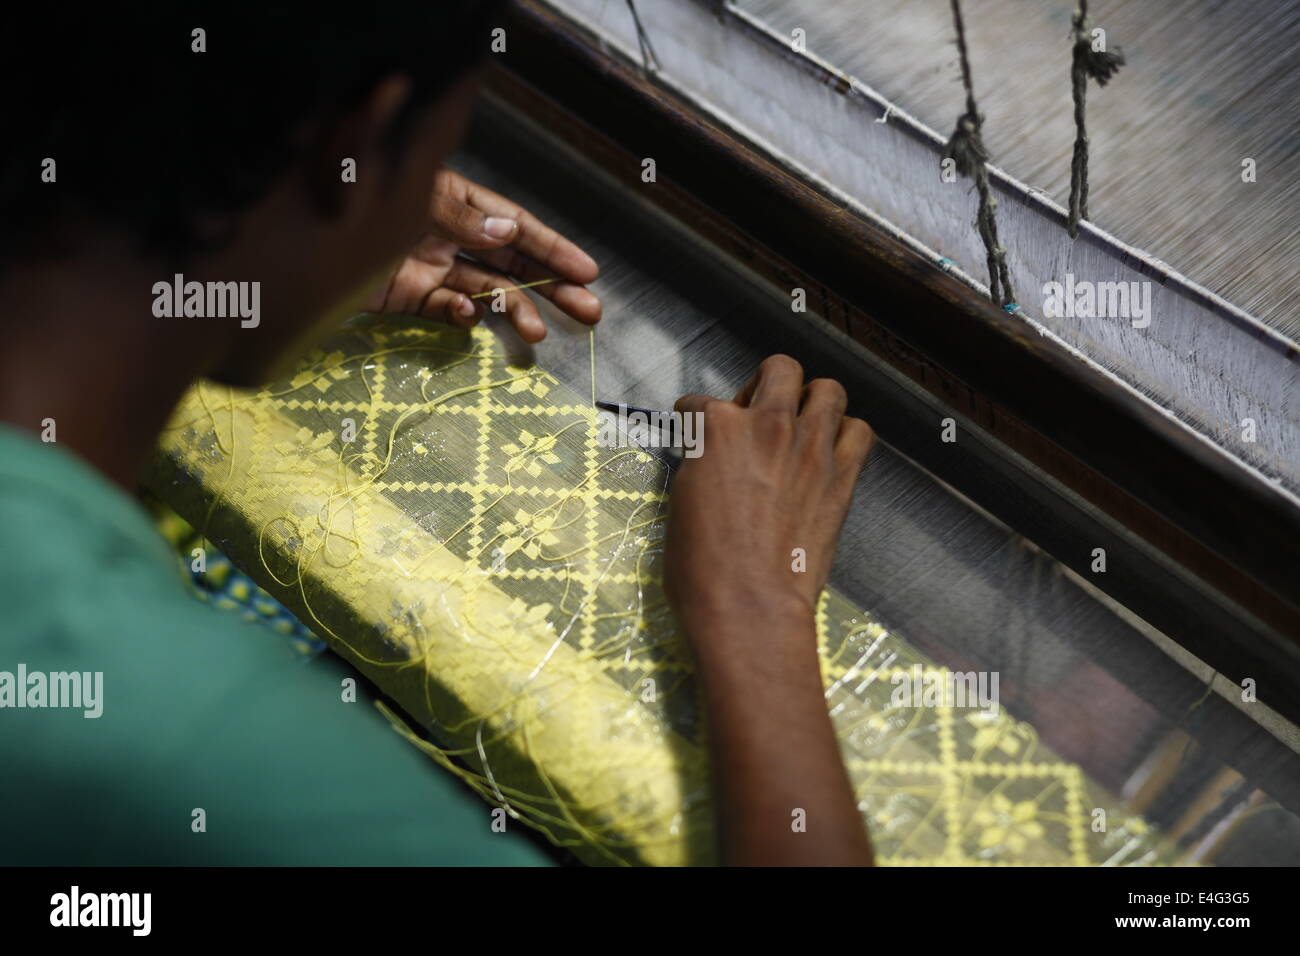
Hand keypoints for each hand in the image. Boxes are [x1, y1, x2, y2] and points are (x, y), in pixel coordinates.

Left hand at [366, 168, 600, 342]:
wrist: (291, 240)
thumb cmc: (351, 197)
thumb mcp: (409, 198)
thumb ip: (458, 216)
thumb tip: (507, 230)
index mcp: (456, 200)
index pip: (515, 225)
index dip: (553, 248)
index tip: (587, 271)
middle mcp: (449, 233)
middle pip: (512, 262)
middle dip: (552, 286)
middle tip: (589, 311)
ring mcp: (430, 265)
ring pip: (485, 291)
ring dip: (515, 311)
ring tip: (539, 335)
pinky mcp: (406, 295)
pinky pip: (445, 308)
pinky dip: (460, 316)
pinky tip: (468, 319)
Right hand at [663, 354, 875, 865]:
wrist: (749, 609)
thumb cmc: (700, 568)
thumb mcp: (680, 503)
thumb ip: (699, 463)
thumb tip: (708, 456)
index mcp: (717, 429)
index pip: (700, 402)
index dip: (694, 418)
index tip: (696, 432)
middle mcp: (768, 425)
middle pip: (779, 370)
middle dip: (765, 384)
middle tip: (757, 414)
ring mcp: (811, 448)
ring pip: (828, 389)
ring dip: (812, 401)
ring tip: (800, 426)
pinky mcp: (842, 476)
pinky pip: (860, 431)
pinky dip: (847, 435)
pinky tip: (830, 453)